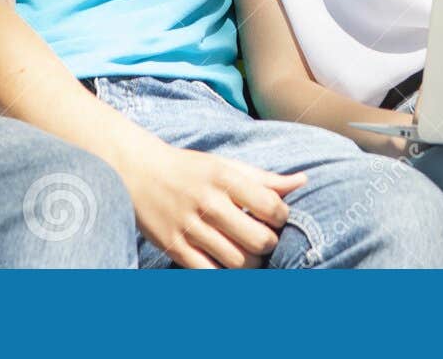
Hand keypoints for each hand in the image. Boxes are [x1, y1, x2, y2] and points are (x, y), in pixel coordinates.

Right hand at [120, 140, 305, 268]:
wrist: (139, 172)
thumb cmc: (192, 170)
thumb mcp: (228, 166)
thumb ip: (266, 178)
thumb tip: (303, 181)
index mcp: (226, 178)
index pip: (271, 206)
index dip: (281, 217)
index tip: (275, 218)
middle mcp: (209, 203)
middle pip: (258, 240)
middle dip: (269, 244)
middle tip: (264, 240)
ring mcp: (190, 228)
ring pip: (236, 262)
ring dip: (251, 263)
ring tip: (249, 254)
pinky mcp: (173, 247)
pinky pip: (207, 273)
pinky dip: (224, 275)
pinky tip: (228, 265)